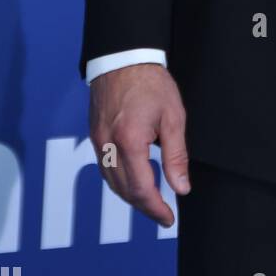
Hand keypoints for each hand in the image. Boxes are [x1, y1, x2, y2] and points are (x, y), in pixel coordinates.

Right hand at [89, 63, 189, 225]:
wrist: (123, 57)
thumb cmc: (150, 83)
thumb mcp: (173, 117)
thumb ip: (176, 156)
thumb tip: (181, 188)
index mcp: (130, 141)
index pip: (140, 189)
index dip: (155, 208)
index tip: (169, 218)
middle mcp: (108, 145)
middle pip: (123, 190)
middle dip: (144, 207)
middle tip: (162, 214)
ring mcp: (97, 141)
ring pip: (111, 182)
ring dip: (130, 196)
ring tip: (150, 201)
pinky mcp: (94, 135)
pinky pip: (104, 168)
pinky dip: (119, 181)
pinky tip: (132, 180)